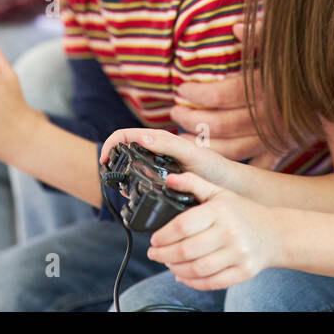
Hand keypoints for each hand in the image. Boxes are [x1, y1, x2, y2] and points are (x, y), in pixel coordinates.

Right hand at [99, 128, 237, 188]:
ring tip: (124, 191)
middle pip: (124, 152)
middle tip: (113, 181)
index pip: (125, 135)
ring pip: (131, 168)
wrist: (230, 187)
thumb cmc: (214, 167)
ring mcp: (159, 168)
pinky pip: (141, 182)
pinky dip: (133, 188)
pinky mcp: (163, 183)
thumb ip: (169, 145)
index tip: (103, 160)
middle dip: (113, 163)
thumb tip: (142, 137)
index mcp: (160, 141)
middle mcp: (157, 152)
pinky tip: (136, 198)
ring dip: (122, 177)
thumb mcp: (192, 154)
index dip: (110, 144)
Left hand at [144, 172, 281, 289]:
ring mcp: (238, 254)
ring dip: (175, 269)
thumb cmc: (242, 212)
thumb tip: (169, 179)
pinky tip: (183, 276)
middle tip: (154, 254)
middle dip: (163, 255)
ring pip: (197, 269)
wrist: (275, 233)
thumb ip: (193, 183)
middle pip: (187, 250)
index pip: (183, 225)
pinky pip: (212, 283)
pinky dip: (193, 282)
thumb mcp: (219, 192)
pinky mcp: (244, 272)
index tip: (154, 239)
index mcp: (220, 211)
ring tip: (168, 264)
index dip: (163, 235)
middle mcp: (230, 232)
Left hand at [167, 21, 285, 167]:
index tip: (181, 89)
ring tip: (185, 142)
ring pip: (236, 148)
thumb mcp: (290, 42)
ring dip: (208, 147)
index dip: (200, 93)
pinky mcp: (289, 146)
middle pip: (224, 123)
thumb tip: (234, 28)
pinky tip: (219, 170)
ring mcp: (280, 134)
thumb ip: (262, 34)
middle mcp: (272, 113)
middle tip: (176, 113)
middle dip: (195, 120)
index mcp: (268, 86)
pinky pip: (261, 164)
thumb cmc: (314, 61)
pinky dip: (240, 170)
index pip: (225, 93)